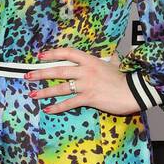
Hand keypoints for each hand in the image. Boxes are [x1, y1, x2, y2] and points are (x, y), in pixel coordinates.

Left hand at [26, 47, 140, 114]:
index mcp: (91, 60)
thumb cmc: (126, 78)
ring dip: (45, 91)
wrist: (135, 91)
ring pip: (61, 87)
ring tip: (32, 95)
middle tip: (27, 75)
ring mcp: (87, 84)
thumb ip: (111, 60)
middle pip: (58, 70)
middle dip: (41, 73)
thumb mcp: (116, 65)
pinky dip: (57, 107)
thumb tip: (114, 55)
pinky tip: (48, 109)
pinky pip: (69, 103)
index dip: (53, 53)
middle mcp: (86, 71)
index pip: (68, 53)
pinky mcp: (89, 98)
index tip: (40, 56)